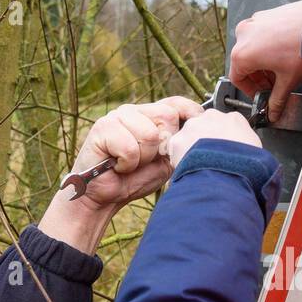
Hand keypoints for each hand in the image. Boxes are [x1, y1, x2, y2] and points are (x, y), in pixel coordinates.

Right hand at [71, 98, 202, 207]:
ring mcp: (117, 116)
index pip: (176, 103)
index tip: (199, 127)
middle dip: (163, 146)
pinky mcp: (103, 128)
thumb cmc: (134, 179)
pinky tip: (117, 166)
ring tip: (129, 165)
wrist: (103, 198)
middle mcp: (134, 111)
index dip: (190, 112)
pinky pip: (130, 148)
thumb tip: (195, 131)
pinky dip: (127, 165)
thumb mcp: (165, 163)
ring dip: (143, 158)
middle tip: (146, 160)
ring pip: (149, 134)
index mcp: (150, 116)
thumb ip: (178, 146)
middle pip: (167, 116)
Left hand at [168, 108, 262, 169]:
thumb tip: (254, 158)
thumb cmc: (248, 166)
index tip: (226, 150)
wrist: (229, 175)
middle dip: (207, 140)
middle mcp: (213, 117)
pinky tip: (190, 170)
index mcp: (235, 119)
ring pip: (189, 136)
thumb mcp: (259, 153)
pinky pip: (176, 148)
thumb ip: (251, 147)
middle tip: (212, 159)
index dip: (225, 138)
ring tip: (200, 167)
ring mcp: (194, 126)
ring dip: (192, 148)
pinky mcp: (178, 139)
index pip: (228, 123)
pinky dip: (180, 158)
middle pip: (206, 125)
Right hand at [227, 0, 301, 122]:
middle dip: (259, 77)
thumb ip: (277, 99)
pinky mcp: (267, 14)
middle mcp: (244, 35)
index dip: (250, 91)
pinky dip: (269, 46)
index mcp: (242, 53)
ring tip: (281, 70)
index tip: (260, 95)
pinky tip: (285, 54)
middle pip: (244, 62)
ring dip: (264, 62)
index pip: (237, 78)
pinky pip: (262, 34)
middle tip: (273, 85)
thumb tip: (273, 110)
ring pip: (253, 47)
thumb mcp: (288, 80)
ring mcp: (255, 21)